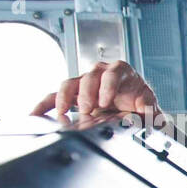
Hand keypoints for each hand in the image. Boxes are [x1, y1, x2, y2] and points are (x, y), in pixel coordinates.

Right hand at [31, 60, 164, 130]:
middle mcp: (99, 73)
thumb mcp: (149, 105)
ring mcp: (83, 83)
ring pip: (69, 85)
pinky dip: (44, 105)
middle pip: (88, 79)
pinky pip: (54, 97)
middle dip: (86, 95)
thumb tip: (149, 116)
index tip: (105, 102)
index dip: (107, 87)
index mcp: (120, 71)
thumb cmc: (139, 100)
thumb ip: (150, 109)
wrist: (132, 106)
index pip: (112, 74)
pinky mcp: (72, 95)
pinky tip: (36, 114)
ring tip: (62, 113)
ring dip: (64, 99)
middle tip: (86, 110)